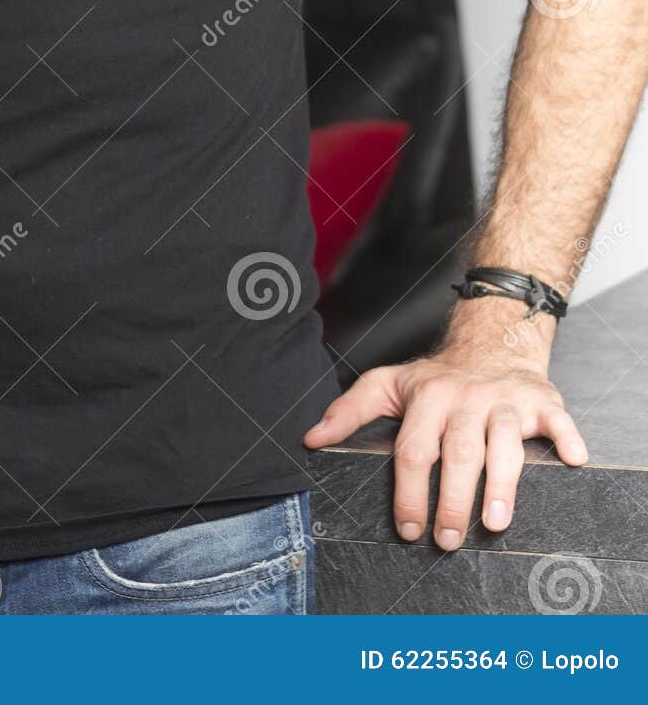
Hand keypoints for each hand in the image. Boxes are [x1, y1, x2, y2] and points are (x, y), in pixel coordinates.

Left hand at [303, 342, 587, 549]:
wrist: (490, 342)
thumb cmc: (437, 378)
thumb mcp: (387, 385)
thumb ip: (349, 411)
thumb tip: (311, 439)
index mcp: (427, 396)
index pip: (413, 449)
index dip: (408, 491)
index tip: (407, 529)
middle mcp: (466, 397)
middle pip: (458, 453)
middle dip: (451, 500)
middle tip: (447, 540)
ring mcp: (505, 399)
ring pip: (504, 442)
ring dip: (501, 484)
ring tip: (494, 523)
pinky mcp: (541, 401)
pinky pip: (557, 419)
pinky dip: (567, 438)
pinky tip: (573, 460)